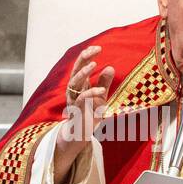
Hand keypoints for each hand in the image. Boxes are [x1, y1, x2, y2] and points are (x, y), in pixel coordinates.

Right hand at [55, 46, 114, 183]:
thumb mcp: (100, 97)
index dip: (87, 56)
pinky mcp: (76, 112)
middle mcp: (73, 91)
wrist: (81, 136)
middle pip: (75, 70)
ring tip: (95, 65)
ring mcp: (73, 101)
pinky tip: (101, 90)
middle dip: (84, 59)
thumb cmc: (89, 116)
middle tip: (95, 51)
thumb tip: (109, 66)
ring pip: (74, 83)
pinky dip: (90, 93)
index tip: (98, 47)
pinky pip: (81, 100)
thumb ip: (104, 83)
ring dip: (84, 73)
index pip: (80, 66)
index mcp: (78, 85)